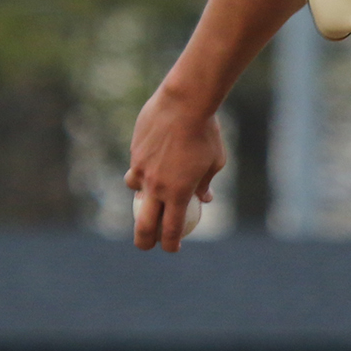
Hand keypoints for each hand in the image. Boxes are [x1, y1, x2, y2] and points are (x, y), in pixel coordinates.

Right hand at [124, 85, 225, 252]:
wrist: (184, 103)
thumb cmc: (207, 133)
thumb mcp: (215, 162)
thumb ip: (205, 184)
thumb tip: (203, 200)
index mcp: (179, 193)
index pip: (171, 229)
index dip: (170, 244)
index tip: (172, 248)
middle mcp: (157, 186)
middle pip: (145, 225)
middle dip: (145, 241)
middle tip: (148, 245)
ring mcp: (142, 170)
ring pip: (136, 194)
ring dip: (142, 201)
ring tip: (149, 201)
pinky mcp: (134, 153)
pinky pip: (136, 171)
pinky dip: (142, 175)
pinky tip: (151, 168)